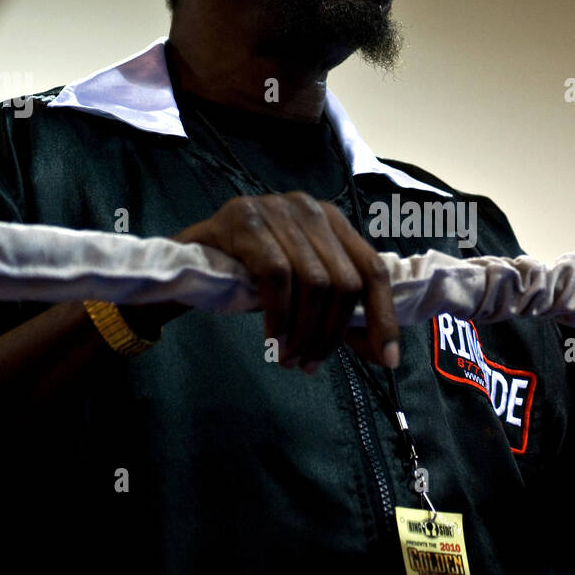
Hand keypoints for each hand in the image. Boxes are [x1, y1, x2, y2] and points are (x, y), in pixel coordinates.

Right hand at [170, 192, 399, 370]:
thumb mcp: (301, 293)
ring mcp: (278, 210)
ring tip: (290, 359)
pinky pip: (278, 277)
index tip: (387, 360)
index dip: (384, 317)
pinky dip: (280, 317)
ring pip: (316, 282)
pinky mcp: (245, 220)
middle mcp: (311, 209)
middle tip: (312, 365)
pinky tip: (272, 340)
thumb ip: (340, 315)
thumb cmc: (251, 276)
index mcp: (333, 221)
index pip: (374, 269)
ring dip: (305, 332)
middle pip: (347, 281)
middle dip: (332, 333)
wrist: (186, 262)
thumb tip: (383, 354)